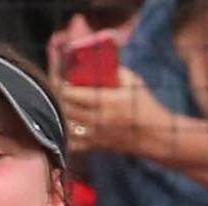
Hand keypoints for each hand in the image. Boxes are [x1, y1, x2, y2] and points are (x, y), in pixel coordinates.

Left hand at [55, 68, 169, 156]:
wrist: (153, 134)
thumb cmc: (144, 105)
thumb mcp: (133, 81)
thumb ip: (115, 70)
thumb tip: (98, 58)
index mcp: (108, 101)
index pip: (73, 93)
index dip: (61, 84)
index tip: (58, 77)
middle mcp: (98, 118)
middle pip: (65, 108)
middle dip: (56, 96)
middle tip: (54, 87)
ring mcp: (94, 134)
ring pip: (65, 125)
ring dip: (59, 113)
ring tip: (57, 102)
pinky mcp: (94, 145)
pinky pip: (71, 143)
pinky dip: (63, 134)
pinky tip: (62, 124)